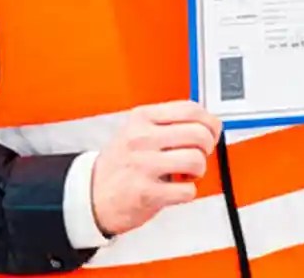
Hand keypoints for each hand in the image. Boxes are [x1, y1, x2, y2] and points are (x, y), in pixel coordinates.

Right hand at [91, 100, 221, 236]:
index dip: (210, 121)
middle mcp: (142, 138)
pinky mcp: (147, 193)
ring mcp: (144, 165)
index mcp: (142, 118)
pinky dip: (187, 192)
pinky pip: (187, 190)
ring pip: (196, 160)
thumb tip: (206, 123)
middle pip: (198, 133)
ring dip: (198, 170)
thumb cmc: (120, 163)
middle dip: (207, 146)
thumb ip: (167, 123)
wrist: (91, 194)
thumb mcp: (136, 130)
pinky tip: (175, 188)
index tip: (211, 131)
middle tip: (200, 153)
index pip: (190, 109)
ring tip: (186, 173)